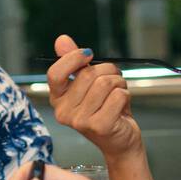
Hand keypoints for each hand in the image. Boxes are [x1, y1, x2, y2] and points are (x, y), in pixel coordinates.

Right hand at [47, 34, 139, 157]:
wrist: (120, 140)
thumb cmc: (105, 109)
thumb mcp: (89, 84)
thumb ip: (74, 62)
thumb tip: (61, 40)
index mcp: (57, 99)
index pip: (55, 73)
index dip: (73, 58)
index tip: (88, 54)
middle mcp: (64, 112)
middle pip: (87, 75)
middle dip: (108, 71)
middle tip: (113, 82)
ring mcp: (80, 121)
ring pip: (105, 83)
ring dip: (119, 83)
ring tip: (117, 95)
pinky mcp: (99, 126)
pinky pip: (118, 95)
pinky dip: (125, 96)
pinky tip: (121, 107)